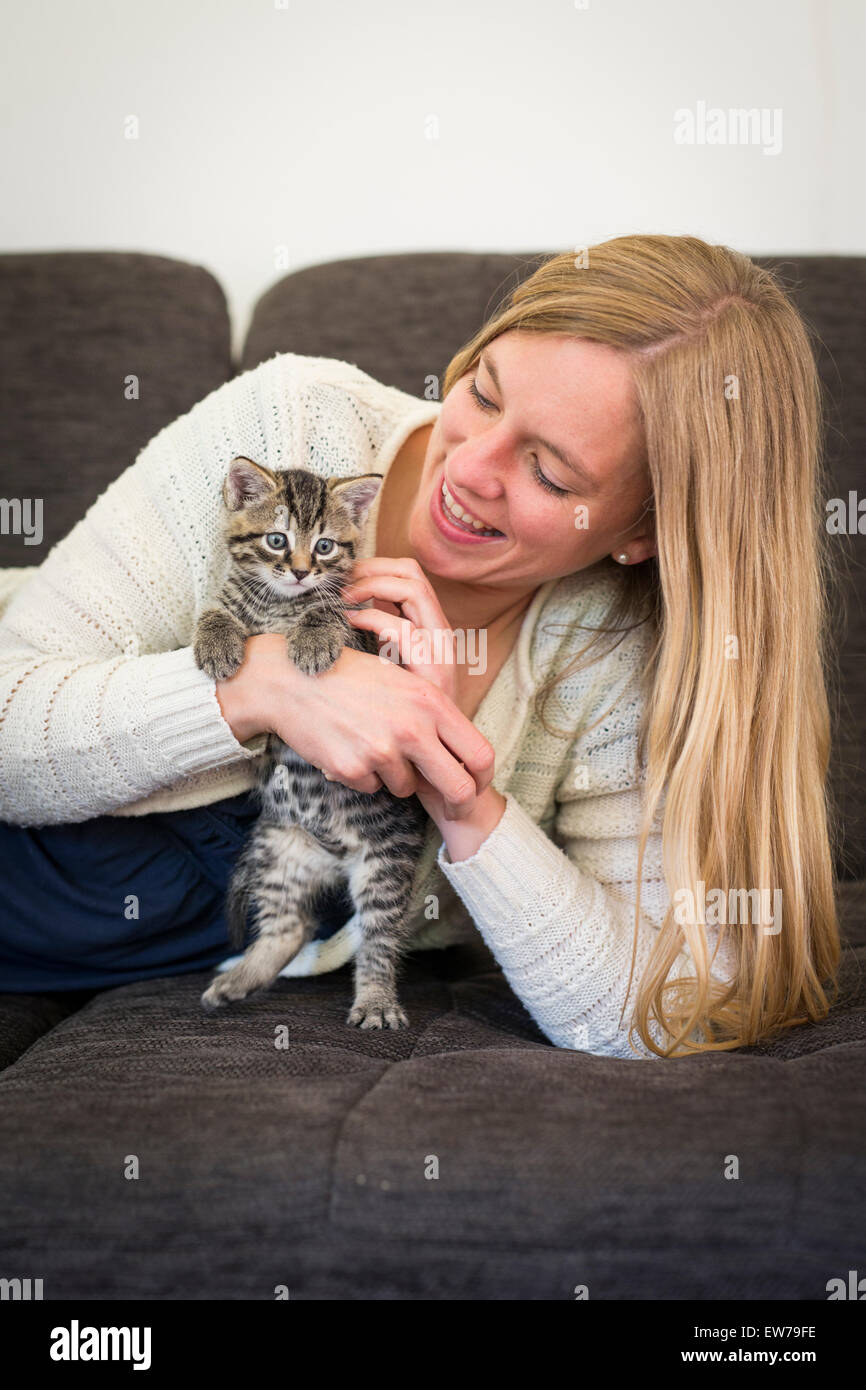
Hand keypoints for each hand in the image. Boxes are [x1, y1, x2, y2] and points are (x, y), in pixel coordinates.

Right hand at [215, 632, 494, 819]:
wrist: (288, 680)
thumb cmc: (347, 676)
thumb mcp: (401, 681)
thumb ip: (433, 714)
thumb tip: (460, 754)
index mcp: (431, 701)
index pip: (481, 753)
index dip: (483, 779)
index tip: (475, 787)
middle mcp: (412, 728)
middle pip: (458, 788)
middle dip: (456, 803)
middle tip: (447, 807)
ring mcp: (382, 751)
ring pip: (407, 787)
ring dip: (393, 775)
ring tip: (369, 742)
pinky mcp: (353, 769)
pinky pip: (372, 787)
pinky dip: (363, 774)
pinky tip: (346, 745)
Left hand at [342, 556, 458, 705]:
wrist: (432, 759)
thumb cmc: (398, 716)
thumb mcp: (387, 670)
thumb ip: (375, 641)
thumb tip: (339, 612)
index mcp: (430, 628)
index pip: (410, 574)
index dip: (375, 566)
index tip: (343, 577)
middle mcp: (440, 632)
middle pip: (412, 572)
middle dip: (371, 568)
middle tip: (339, 582)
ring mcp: (439, 649)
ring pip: (412, 589)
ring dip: (371, 585)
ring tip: (343, 599)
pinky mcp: (433, 671)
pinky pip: (403, 628)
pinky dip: (372, 617)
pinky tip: (350, 624)